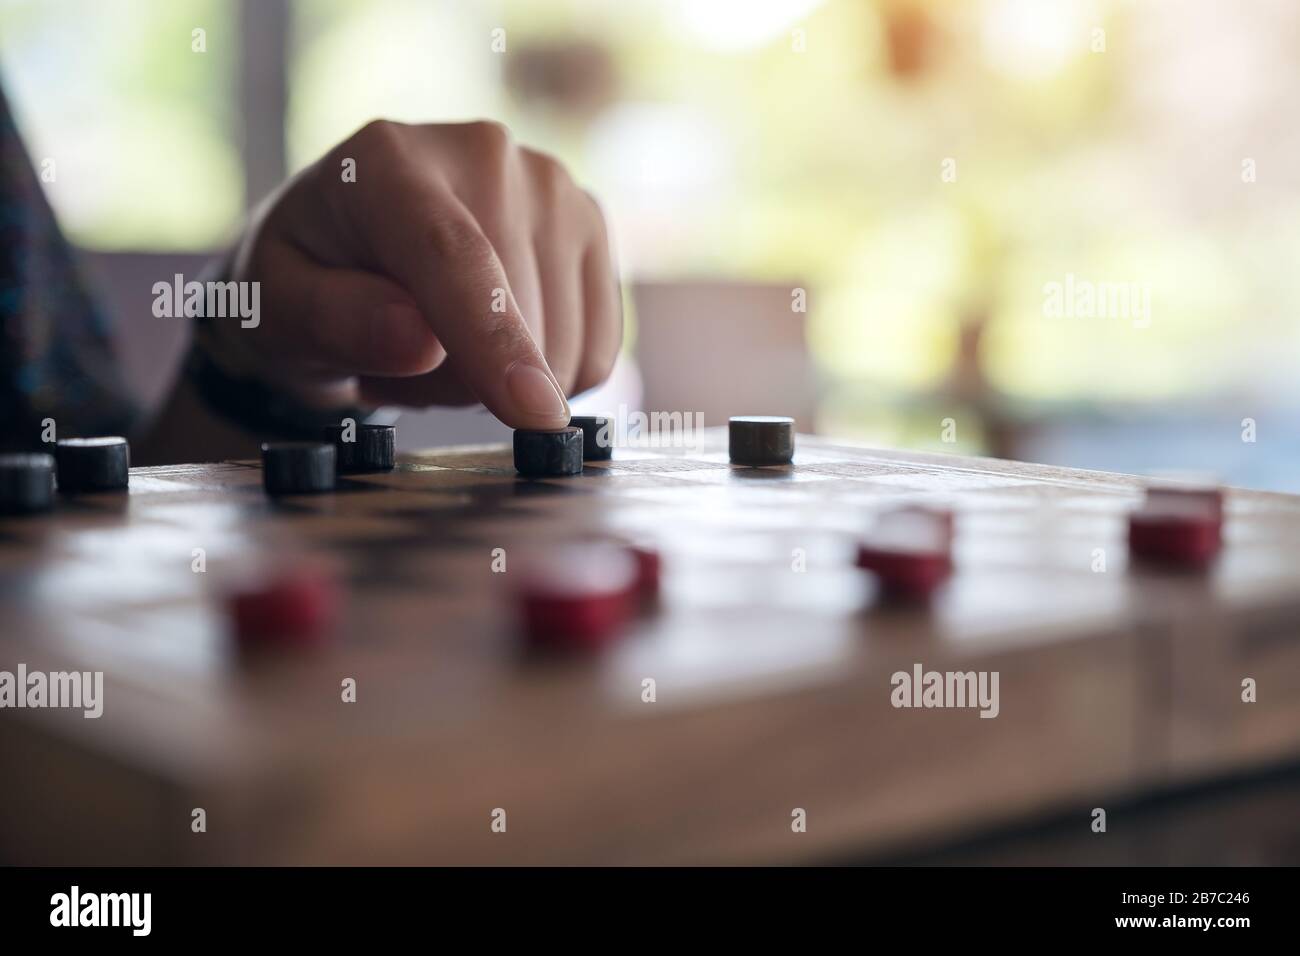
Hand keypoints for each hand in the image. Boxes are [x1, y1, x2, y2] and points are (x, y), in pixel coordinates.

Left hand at [225, 119, 620, 429]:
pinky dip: (548, 377)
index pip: (457, 259)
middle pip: (516, 317)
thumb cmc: (305, 278)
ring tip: (441, 347)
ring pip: (564, 346)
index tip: (530, 411)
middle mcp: (486, 154)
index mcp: (389, 162)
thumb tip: (419, 342)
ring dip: (500, 382)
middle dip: (460, 378)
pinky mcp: (592, 226)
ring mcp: (551, 187)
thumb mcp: (279, 306)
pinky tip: (495, 342)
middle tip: (399, 357)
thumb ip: (337, 320)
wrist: (347, 243)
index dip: (494, 339)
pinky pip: (595, 353)